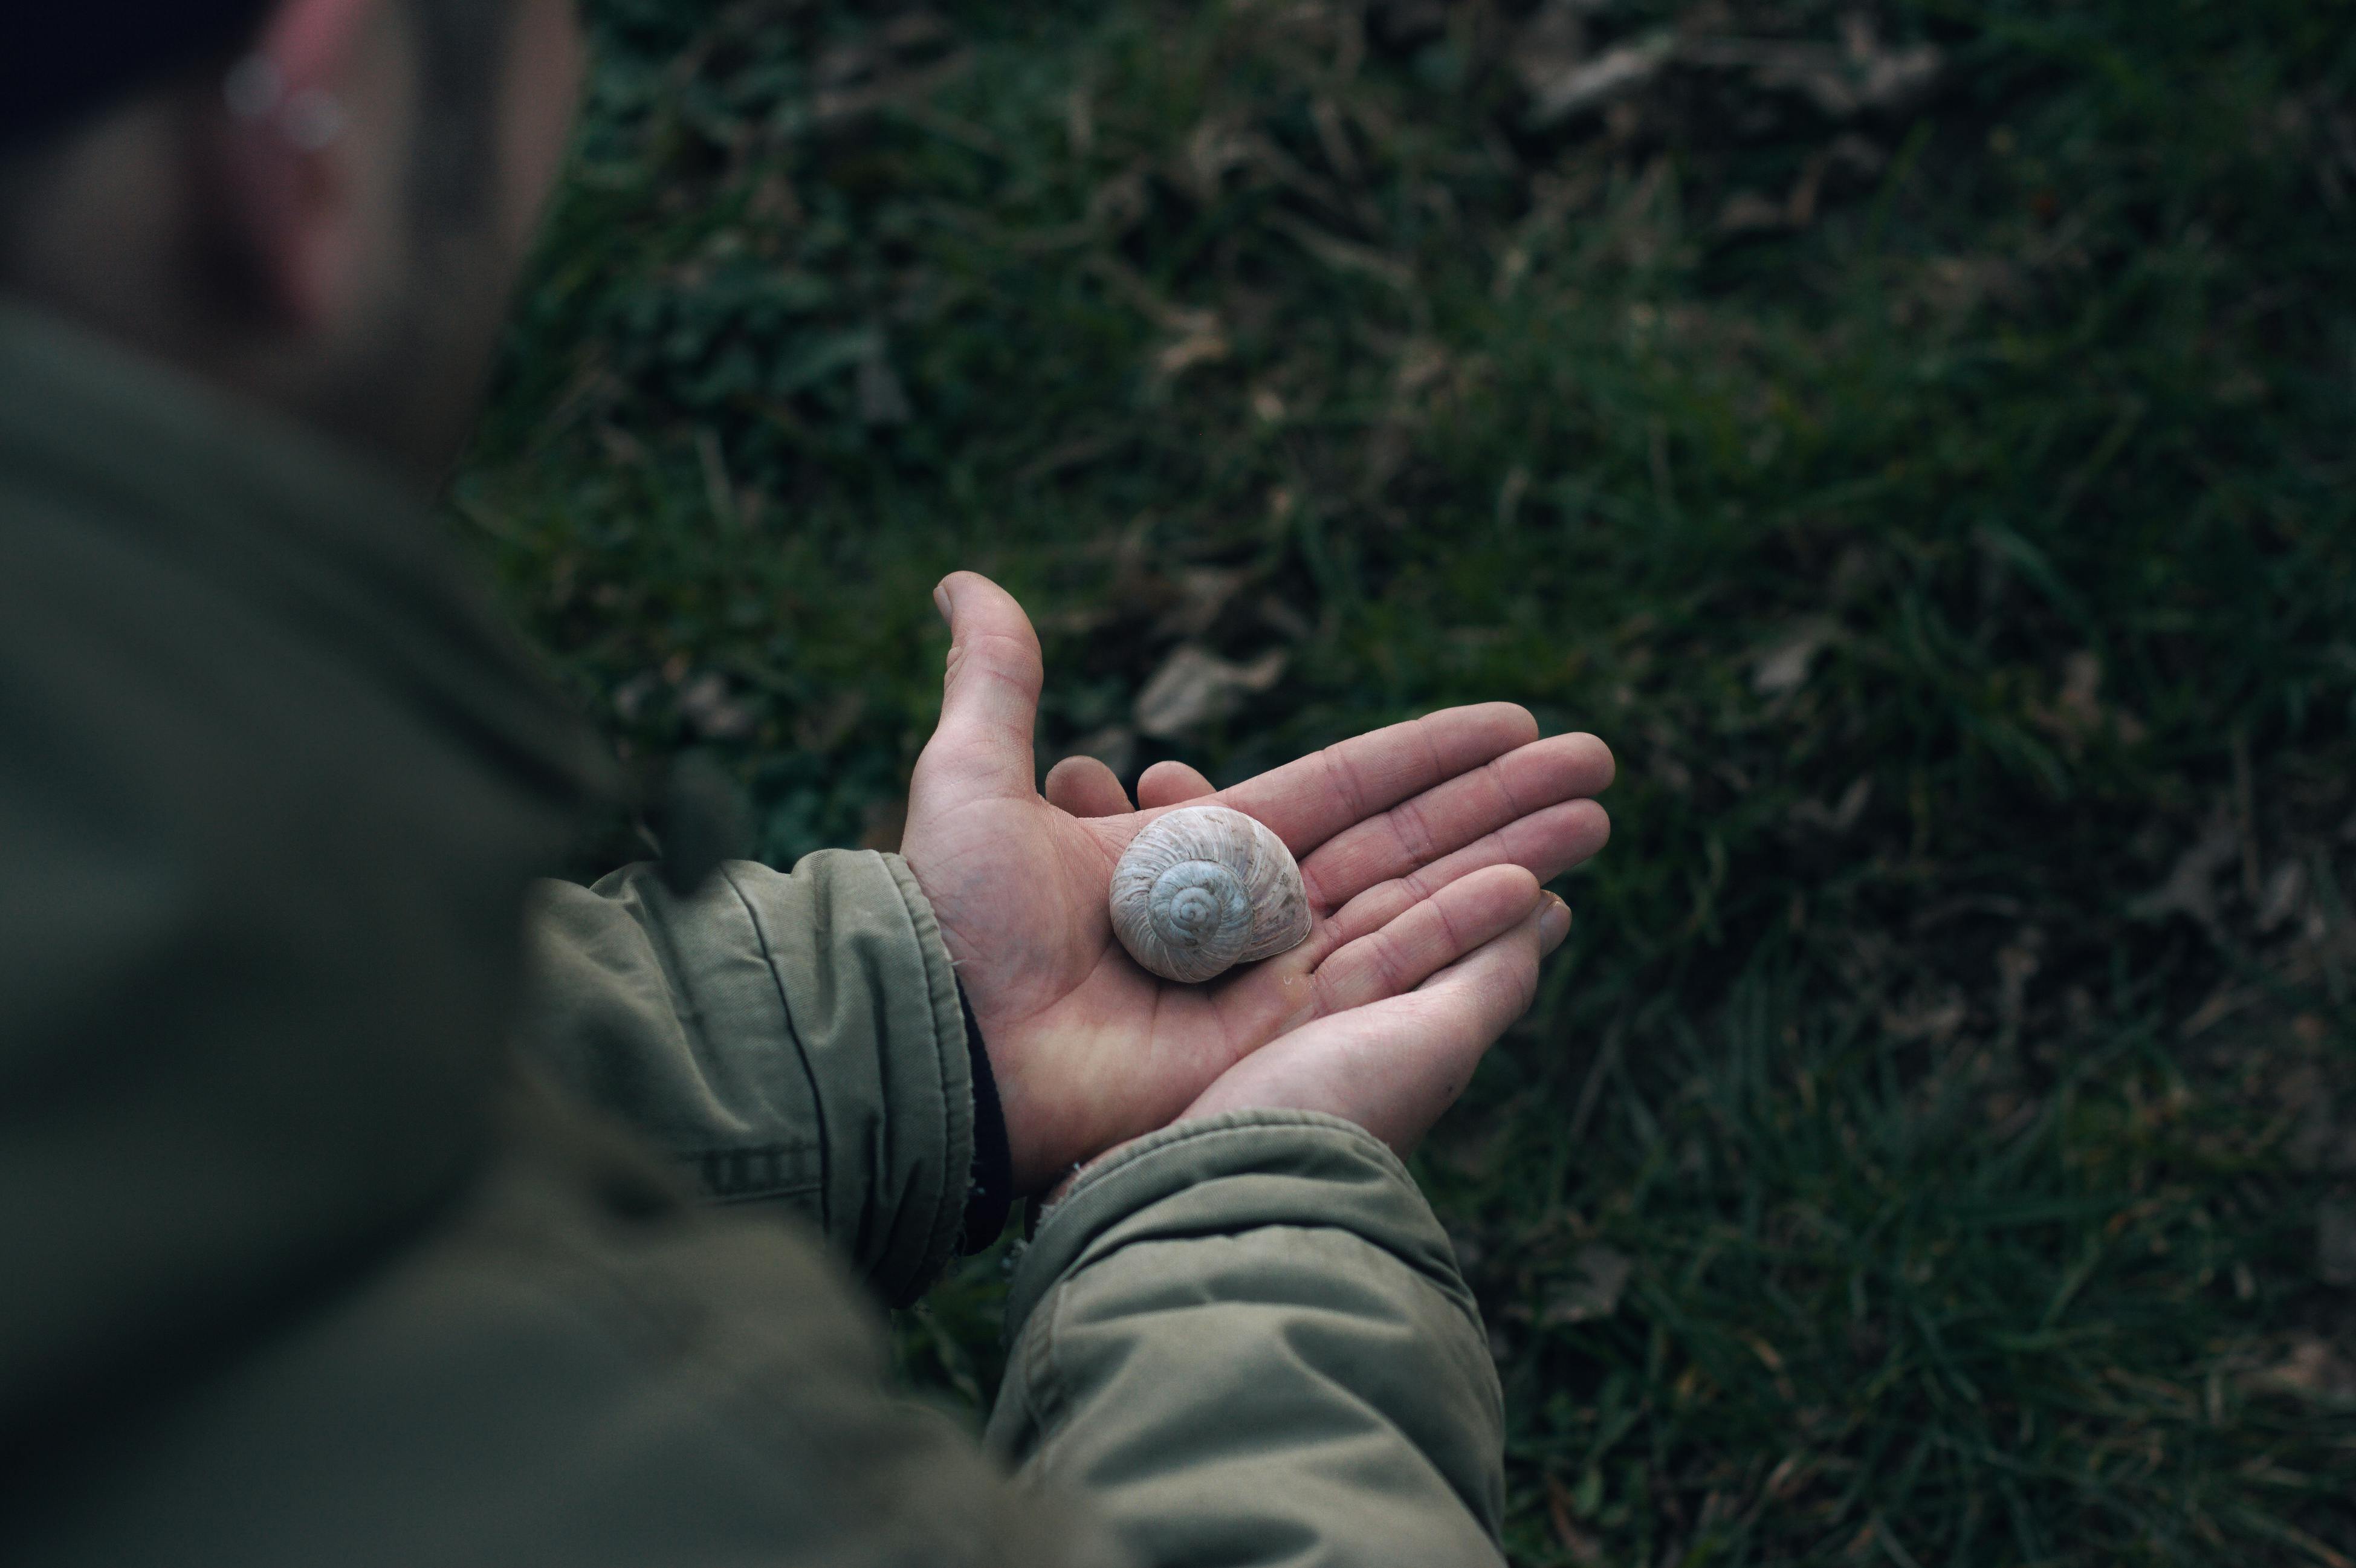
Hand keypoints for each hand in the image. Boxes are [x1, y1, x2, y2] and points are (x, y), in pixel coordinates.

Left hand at [899, 572, 1611, 1190]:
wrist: (950, 1049)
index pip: (1347, 787)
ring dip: (1517, 851)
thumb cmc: (957, 921)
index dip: (1430, 751)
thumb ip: (998, 680)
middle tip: (1598, 755)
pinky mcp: (1289, 1042)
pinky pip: (1400, 971)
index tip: (1509, 718)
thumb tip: (965, 577)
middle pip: (1409, 839)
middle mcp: (1256, 915)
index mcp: (1201, 850)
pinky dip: (1474, 929)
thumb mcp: (973, 780)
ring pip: (1424, 897)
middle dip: (1504, 798)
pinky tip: (1547, 890)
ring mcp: (1279, 982)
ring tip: (1602, 811)